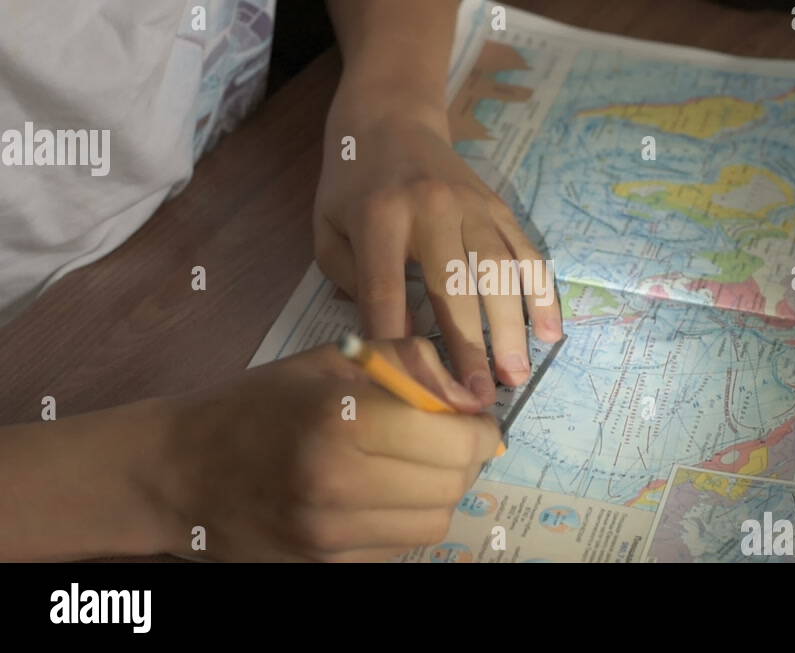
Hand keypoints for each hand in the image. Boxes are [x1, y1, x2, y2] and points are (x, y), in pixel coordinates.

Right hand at [154, 337, 500, 561]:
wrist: (178, 473)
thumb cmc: (257, 405)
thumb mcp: (331, 360)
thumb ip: (409, 364)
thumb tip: (472, 397)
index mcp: (340, 420)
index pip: (455, 440)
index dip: (479, 429)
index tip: (473, 421)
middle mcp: (338, 484)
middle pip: (453, 484)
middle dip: (464, 458)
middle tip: (444, 439)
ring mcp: (329, 536)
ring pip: (434, 522)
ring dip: (438, 492)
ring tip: (410, 466)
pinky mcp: (325, 567)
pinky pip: (400, 547)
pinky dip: (405, 519)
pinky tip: (379, 494)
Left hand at [312, 86, 562, 406]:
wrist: (392, 116)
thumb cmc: (352, 184)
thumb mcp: (328, 230)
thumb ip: (354, 283)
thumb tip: (398, 336)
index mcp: (379, 217)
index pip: (387, 289)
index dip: (397, 342)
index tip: (411, 390)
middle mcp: (431, 209)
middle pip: (455, 286)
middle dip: (469, 347)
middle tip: (479, 397)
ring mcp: (473, 206)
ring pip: (500, 272)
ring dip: (512, 328)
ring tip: (516, 376)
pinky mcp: (500, 206)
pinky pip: (527, 253)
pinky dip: (542, 293)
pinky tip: (551, 331)